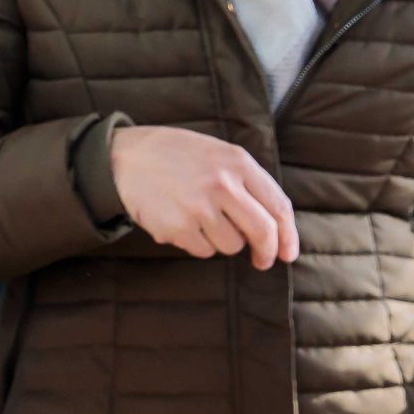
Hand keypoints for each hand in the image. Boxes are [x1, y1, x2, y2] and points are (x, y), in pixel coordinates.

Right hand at [110, 126, 297, 268]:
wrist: (125, 158)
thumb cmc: (176, 156)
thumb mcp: (218, 153)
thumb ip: (247, 181)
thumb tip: (273, 224)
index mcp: (237, 163)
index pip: (278, 206)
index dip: (288, 235)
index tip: (288, 252)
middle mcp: (222, 185)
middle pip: (262, 232)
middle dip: (267, 251)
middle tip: (262, 260)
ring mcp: (199, 208)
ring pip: (231, 246)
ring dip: (224, 242)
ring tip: (204, 222)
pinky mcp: (177, 228)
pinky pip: (203, 251)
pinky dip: (198, 244)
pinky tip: (184, 224)